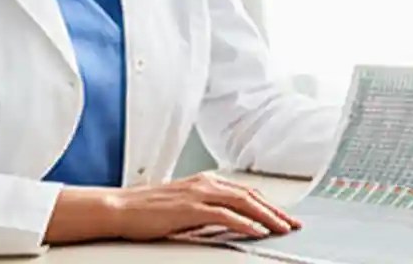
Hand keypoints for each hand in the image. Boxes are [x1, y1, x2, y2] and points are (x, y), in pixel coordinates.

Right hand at [111, 172, 301, 240]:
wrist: (120, 208)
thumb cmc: (146, 209)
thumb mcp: (183, 207)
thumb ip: (206, 211)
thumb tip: (228, 223)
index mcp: (205, 181)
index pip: (245, 191)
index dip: (267, 204)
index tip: (282, 216)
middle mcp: (206, 183)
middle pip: (250, 195)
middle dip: (274, 210)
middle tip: (292, 224)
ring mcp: (199, 194)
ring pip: (243, 202)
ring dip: (266, 216)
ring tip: (282, 229)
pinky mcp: (191, 208)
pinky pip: (225, 215)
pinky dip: (245, 223)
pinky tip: (256, 231)